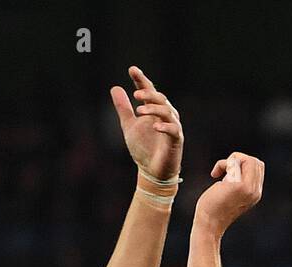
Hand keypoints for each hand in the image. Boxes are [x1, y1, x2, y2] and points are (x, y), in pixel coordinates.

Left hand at [110, 66, 182, 182]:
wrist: (151, 171)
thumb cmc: (143, 148)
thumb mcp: (129, 126)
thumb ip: (123, 108)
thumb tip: (115, 88)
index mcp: (154, 110)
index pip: (149, 91)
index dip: (141, 80)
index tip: (132, 70)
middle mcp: (165, 115)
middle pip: (160, 99)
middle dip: (149, 94)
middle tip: (135, 95)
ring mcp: (172, 127)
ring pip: (167, 111)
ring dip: (154, 109)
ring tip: (139, 111)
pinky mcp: (176, 140)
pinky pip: (173, 130)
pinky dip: (165, 126)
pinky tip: (154, 126)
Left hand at [194, 152, 263, 234]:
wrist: (208, 224)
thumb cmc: (213, 208)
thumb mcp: (229, 192)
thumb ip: (237, 180)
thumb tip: (235, 163)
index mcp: (255, 193)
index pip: (257, 167)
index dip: (241, 164)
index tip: (225, 174)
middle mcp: (256, 192)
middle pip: (255, 162)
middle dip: (237, 160)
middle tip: (222, 171)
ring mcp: (250, 190)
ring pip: (248, 160)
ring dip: (231, 161)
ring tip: (219, 173)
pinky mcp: (241, 187)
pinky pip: (237, 163)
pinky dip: (224, 164)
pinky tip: (214, 175)